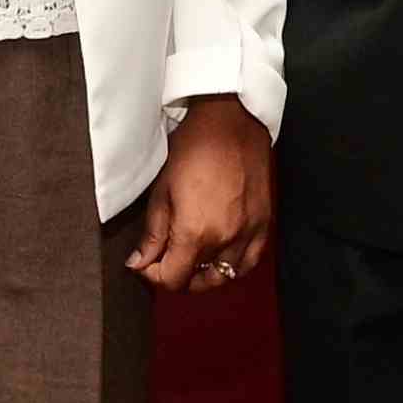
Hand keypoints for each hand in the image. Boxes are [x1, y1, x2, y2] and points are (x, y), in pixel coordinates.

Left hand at [128, 96, 269, 291]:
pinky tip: (221, 257)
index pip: (173, 280)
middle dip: (177, 275)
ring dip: (205, 275)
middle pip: (198, 281)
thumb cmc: (192, 148)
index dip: (154, 277)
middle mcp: (225, 240)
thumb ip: (152, 234)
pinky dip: (234, 266)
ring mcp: (249, 234)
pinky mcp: (264, 224)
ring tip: (192, 259)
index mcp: (196, 233)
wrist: (231, 121)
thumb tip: (139, 263)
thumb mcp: (162, 190)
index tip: (146, 265)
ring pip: (225, 276)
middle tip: (165, 261)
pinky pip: (250, 262)